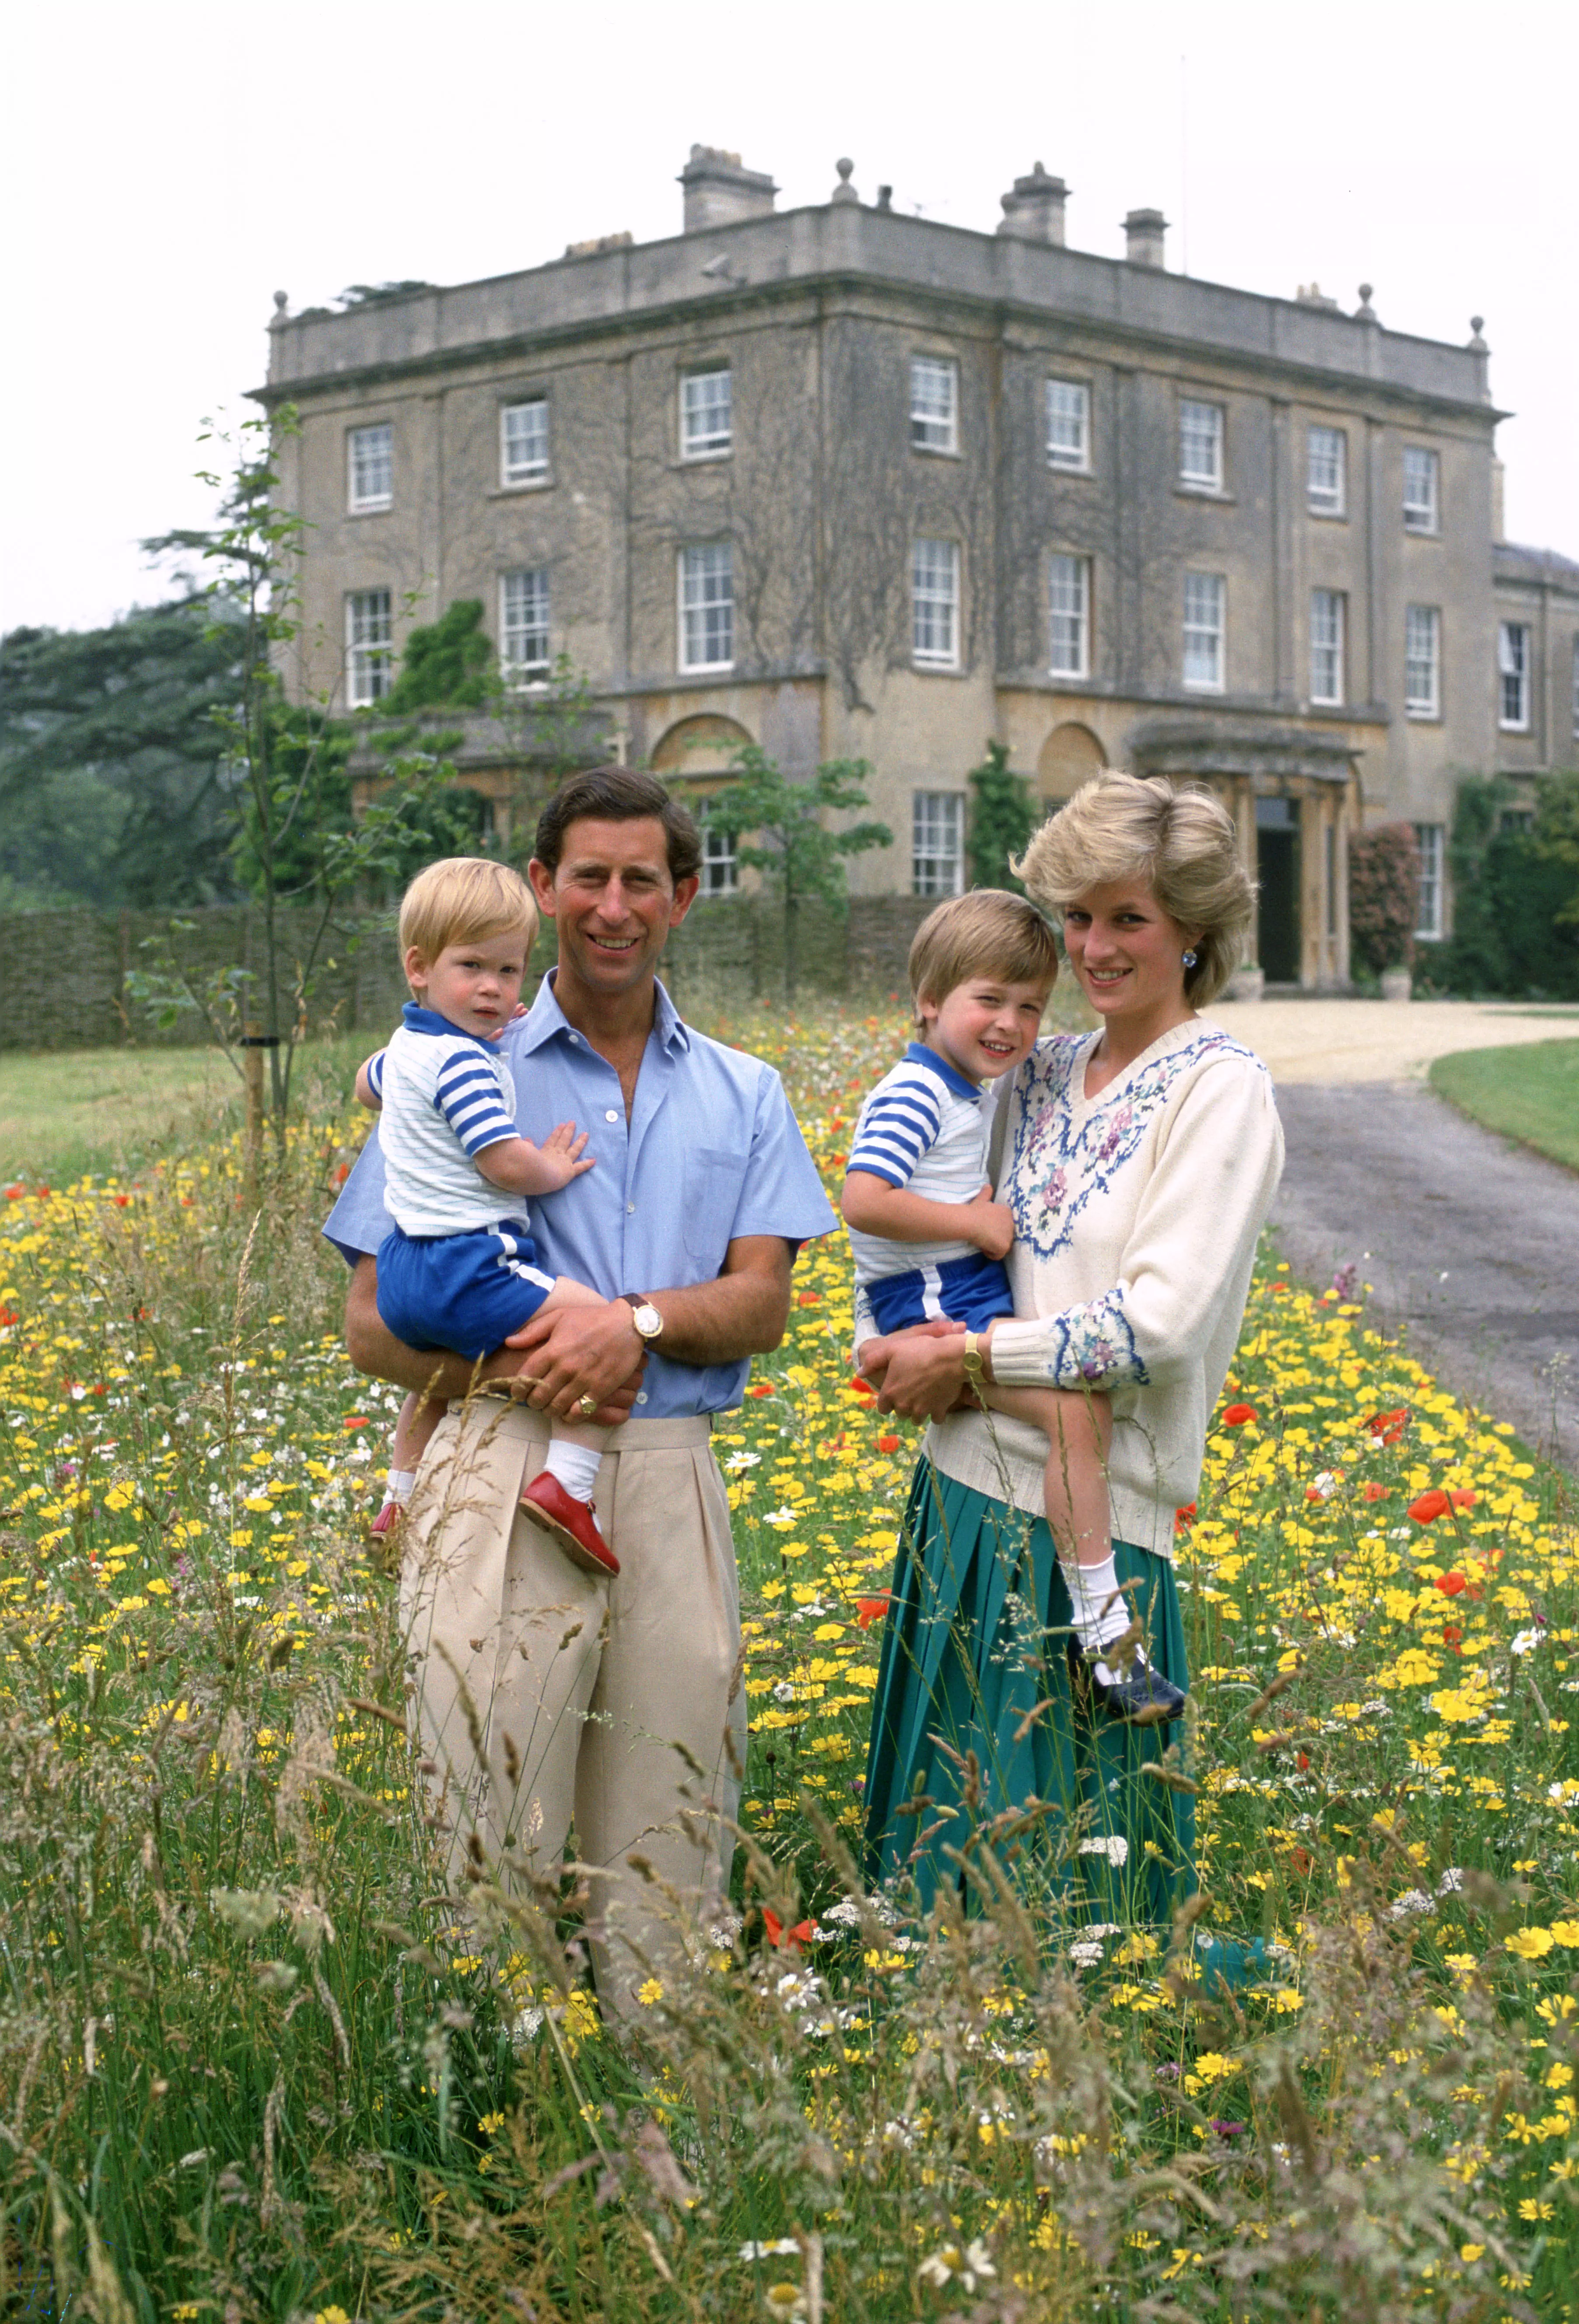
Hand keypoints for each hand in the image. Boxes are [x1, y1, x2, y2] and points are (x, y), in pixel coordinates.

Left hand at [504, 1300, 644, 1419]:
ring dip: (550, 1411)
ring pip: (557, 1407)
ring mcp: (584, 1379)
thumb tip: (509, 1342)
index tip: (518, 1393)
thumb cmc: (591, 1319)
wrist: (627, 1324)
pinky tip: (569, 1411)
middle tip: (535, 1401)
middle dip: (533, 1403)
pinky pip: (579, 1412)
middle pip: (539, 1397)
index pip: (525, 1377)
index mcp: (553, 1349)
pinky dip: (570, 1416)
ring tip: (550, 1407)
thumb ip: (533, 1331)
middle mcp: (566, 1367)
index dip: (517, 1390)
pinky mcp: (601, 1389)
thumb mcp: (559, 1317)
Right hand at [532, 1121, 594, 1191]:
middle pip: (563, 1141)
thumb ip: (527, 1146)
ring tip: (586, 1133)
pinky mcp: (569, 1171)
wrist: (533, 1174)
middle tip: (573, 1123)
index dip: (556, 1133)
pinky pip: (580, 1167)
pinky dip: (587, 1164)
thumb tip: (528, 1139)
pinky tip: (594, 1160)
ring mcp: (563, 1162)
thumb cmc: (525, 1163)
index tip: (561, 1125)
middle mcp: (555, 1154)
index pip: (551, 1140)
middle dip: (568, 1132)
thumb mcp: (523, 1152)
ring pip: (574, 1150)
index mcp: (544, 1151)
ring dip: (580, 1142)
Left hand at [863, 1319, 973, 1422]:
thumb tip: (859, 1373)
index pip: (882, 1409)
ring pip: (916, 1419)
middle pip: (900, 1414)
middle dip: (904, 1405)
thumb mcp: (892, 1350)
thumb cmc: (920, 1350)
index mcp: (890, 1393)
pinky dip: (936, 1412)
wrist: (950, 1357)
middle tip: (911, 1390)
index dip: (888, 1400)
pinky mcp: (939, 1411)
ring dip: (918, 1411)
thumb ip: (873, 1362)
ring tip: (924, 1396)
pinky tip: (939, 1400)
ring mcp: (922, 1410)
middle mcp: (904, 1406)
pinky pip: (935, 1418)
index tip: (895, 1391)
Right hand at [961, 1183, 1015, 1262]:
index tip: (984, 1227)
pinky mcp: (1004, 1246)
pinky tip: (983, 1247)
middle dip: (995, 1237)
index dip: (994, 1228)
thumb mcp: (981, 1199)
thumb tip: (987, 1185)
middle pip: (1005, 1236)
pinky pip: (998, 1255)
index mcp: (1007, 1213)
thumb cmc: (974, 1211)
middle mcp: (1012, 1224)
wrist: (970, 1221)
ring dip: (993, 1246)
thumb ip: (986, 1193)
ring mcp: (1009, 1236)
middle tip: (983, 1236)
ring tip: (982, 1241)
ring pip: (1002, 1246)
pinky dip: (990, 1254)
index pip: (1004, 1225)